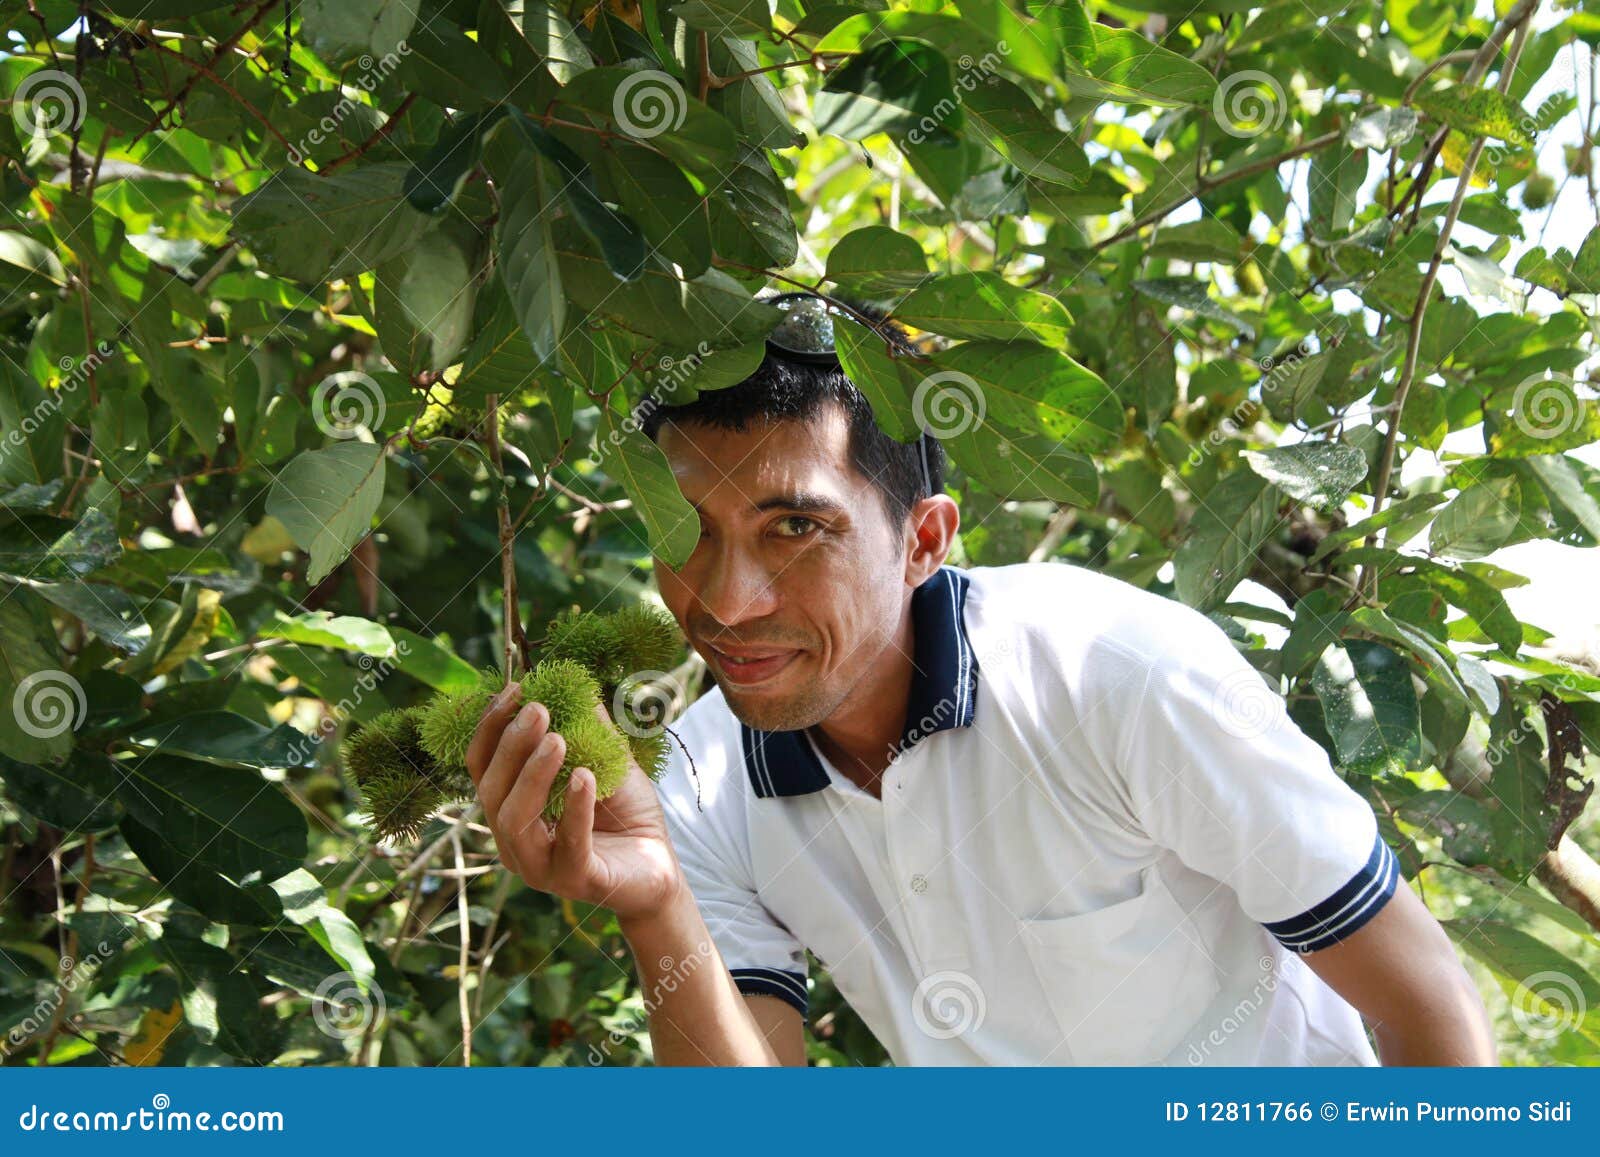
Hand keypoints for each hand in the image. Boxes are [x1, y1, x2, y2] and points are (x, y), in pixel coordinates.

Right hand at [467, 683, 683, 921]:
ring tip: (556, 739)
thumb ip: (588, 728)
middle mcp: (514, 843)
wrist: (660, 865)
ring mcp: (540, 867)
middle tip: (537, 710)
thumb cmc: (626, 815)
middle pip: (491, 792)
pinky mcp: (575, 881)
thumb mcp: (607, 762)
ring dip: (532, 774)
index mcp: (511, 811)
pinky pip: (568, 844)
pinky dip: (574, 807)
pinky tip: (585, 776)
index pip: (482, 768)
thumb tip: (573, 682)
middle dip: (511, 746)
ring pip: (515, 820)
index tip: (514, 689)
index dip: (490, 727)